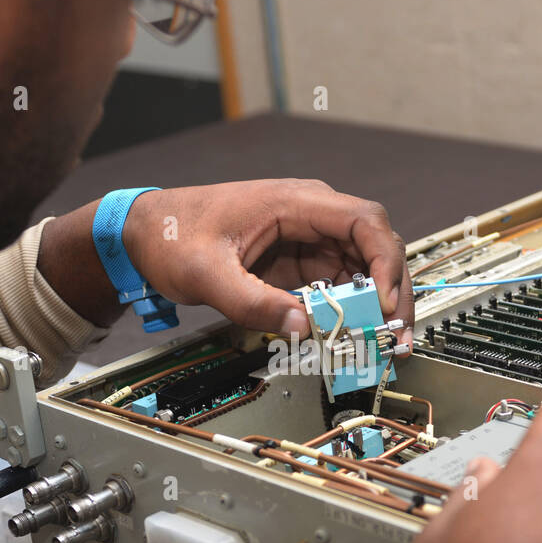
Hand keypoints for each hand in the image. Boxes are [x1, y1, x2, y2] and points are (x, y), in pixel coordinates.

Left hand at [121, 180, 412, 342]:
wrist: (146, 234)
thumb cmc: (173, 236)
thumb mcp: (206, 273)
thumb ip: (251, 302)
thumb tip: (298, 328)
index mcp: (294, 201)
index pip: (364, 221)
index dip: (384, 262)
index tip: (382, 302)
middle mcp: (310, 215)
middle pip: (376, 245)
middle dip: (392, 290)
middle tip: (395, 335)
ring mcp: (307, 238)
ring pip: (364, 267)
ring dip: (377, 303)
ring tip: (382, 341)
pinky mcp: (299, 261)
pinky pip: (339, 283)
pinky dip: (352, 308)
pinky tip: (354, 333)